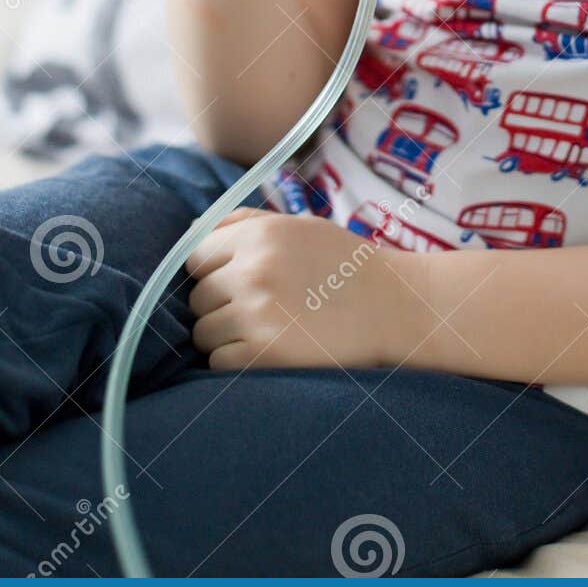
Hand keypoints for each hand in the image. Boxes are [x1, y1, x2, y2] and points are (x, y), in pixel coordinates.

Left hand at [182, 207, 420, 371]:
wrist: (397, 308)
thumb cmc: (346, 266)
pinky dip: (237, 362)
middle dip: (219, 305)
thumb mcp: (300, 226)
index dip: (211, 272)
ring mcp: (256, 315)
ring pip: (203, 333)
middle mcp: (252, 271)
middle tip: (259, 310)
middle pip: (197, 298)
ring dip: (225, 337)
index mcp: (260, 235)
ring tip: (266, 331)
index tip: (235, 283)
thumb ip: (245, 223)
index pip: (194, 257)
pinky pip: (218, 363)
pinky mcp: (263, 356)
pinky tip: (270, 351)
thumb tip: (190, 236)